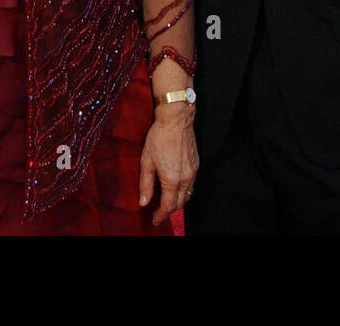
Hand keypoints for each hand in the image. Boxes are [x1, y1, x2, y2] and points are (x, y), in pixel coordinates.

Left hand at [138, 101, 197, 225]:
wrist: (176, 120)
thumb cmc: (159, 138)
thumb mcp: (146, 161)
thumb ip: (145, 184)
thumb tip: (143, 202)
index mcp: (172, 180)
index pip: (168, 206)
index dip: (160, 216)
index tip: (154, 220)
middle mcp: (185, 178)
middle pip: (179, 203)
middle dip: (169, 211)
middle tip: (158, 213)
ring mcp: (193, 172)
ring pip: (187, 195)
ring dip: (177, 202)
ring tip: (167, 202)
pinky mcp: (196, 164)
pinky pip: (191, 185)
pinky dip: (184, 191)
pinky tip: (176, 188)